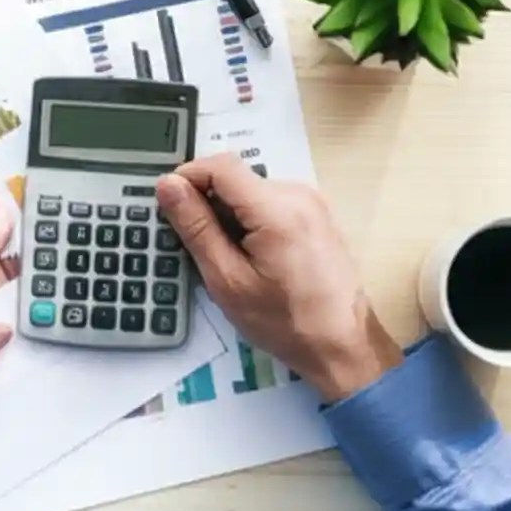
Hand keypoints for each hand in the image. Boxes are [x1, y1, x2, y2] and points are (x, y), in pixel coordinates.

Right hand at [155, 154, 401, 401]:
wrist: (343, 344)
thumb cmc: (284, 322)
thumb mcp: (228, 280)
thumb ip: (196, 227)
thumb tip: (168, 184)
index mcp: (277, 208)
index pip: (220, 165)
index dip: (186, 177)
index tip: (169, 208)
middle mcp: (298, 193)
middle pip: (236, 178)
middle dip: (208, 203)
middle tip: (197, 246)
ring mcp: (311, 202)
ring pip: (251, 191)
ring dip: (229, 215)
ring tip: (226, 258)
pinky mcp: (316, 214)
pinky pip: (270, 203)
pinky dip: (250, 221)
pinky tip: (252, 257)